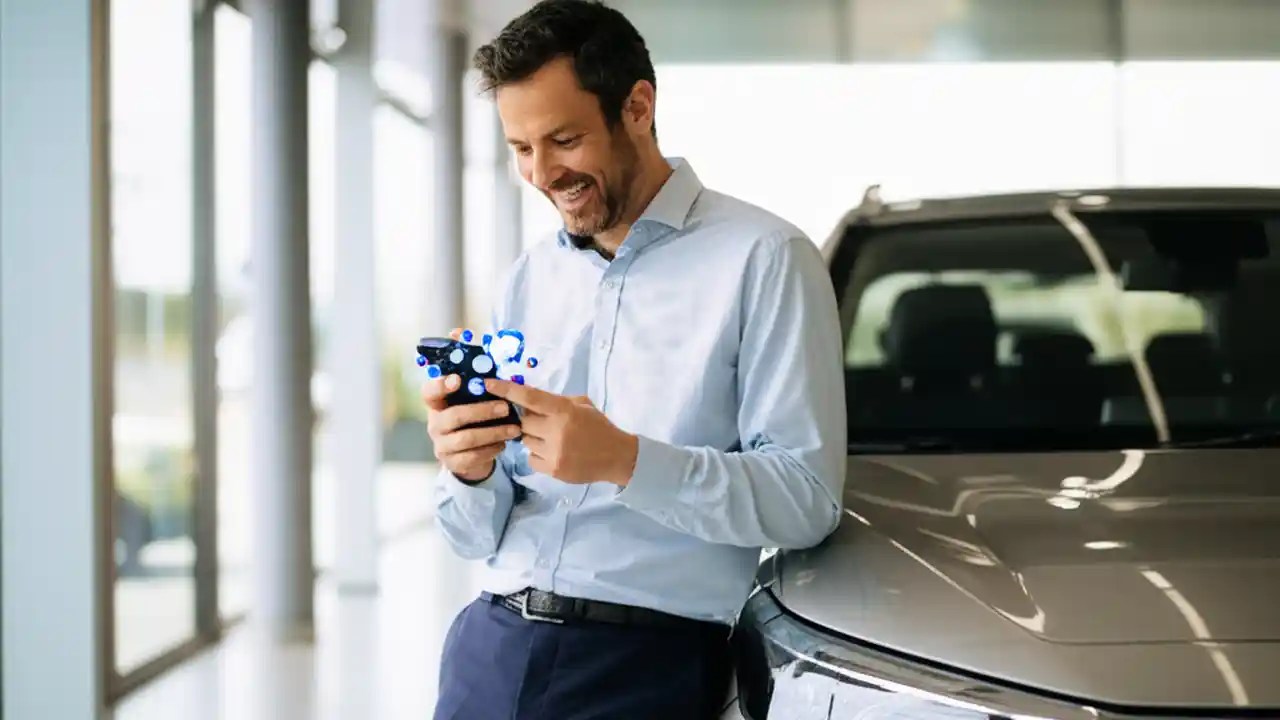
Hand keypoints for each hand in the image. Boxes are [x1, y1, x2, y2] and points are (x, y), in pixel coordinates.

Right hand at [422, 372, 520, 482]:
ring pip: (467, 438)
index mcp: (436, 406)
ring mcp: (441, 446)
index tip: (458, 380)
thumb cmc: (471, 422)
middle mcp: (434, 425)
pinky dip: (492, 449)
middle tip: (505, 407)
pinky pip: (474, 456)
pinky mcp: (452, 463)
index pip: (430, 392)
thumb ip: (476, 395)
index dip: (440, 386)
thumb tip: (499, 383)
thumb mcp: (470, 406)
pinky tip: (503, 444)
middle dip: (483, 411)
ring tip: (514, 429)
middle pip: (454, 415)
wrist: (467, 455)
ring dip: (494, 432)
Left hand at [485, 379, 637, 485]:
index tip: (488, 384)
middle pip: (523, 421)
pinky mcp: (553, 469)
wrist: (616, 456)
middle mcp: (556, 430)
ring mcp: (554, 452)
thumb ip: (556, 401)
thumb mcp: (582, 405)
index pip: (528, 397)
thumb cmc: (598, 427)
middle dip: (528, 420)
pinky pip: (531, 458)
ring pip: (526, 441)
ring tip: (552, 438)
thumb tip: (528, 399)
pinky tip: (554, 452)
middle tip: (541, 421)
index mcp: (564, 410)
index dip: (506, 390)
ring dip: (534, 438)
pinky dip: (538, 454)